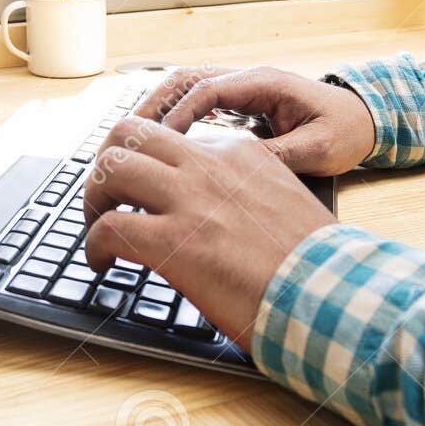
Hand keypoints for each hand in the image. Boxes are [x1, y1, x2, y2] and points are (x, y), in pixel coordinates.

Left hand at [82, 118, 336, 349]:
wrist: (330, 293)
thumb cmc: (313, 262)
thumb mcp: (280, 200)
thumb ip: (243, 192)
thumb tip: (216, 211)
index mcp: (238, 153)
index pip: (171, 136)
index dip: (146, 162)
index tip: (140, 189)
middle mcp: (209, 165)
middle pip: (130, 132)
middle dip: (107, 162)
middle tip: (105, 196)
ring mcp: (189, 200)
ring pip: (111, 166)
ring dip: (94, 197)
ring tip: (97, 227)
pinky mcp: (174, 241)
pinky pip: (110, 227)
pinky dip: (94, 245)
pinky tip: (102, 264)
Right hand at [131, 65, 374, 176]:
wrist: (365, 120)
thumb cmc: (346, 131)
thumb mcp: (319, 149)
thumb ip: (279, 156)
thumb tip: (237, 171)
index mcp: (265, 83)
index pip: (208, 90)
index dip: (179, 114)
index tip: (159, 142)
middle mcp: (247, 79)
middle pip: (185, 80)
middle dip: (152, 106)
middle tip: (126, 138)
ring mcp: (240, 89)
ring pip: (184, 89)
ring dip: (156, 111)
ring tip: (131, 141)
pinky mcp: (237, 103)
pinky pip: (194, 103)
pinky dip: (171, 118)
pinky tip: (156, 144)